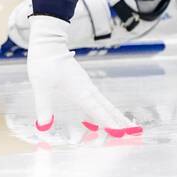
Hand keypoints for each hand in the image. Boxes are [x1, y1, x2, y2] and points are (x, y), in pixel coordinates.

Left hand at [26, 14, 140, 135]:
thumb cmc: (44, 63)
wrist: (48, 42)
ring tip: (126, 126)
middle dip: (121, 121)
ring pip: (104, 103)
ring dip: (115, 115)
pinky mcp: (82, 82)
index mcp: (80, 91)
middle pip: (108, 108)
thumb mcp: (40, 86)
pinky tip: (100, 115)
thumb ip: (43, 107)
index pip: (98, 112)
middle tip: (135, 133)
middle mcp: (87, 89)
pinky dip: (103, 109)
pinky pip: (97, 99)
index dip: (110, 124)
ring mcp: (86, 85)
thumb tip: (44, 127)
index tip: (122, 135)